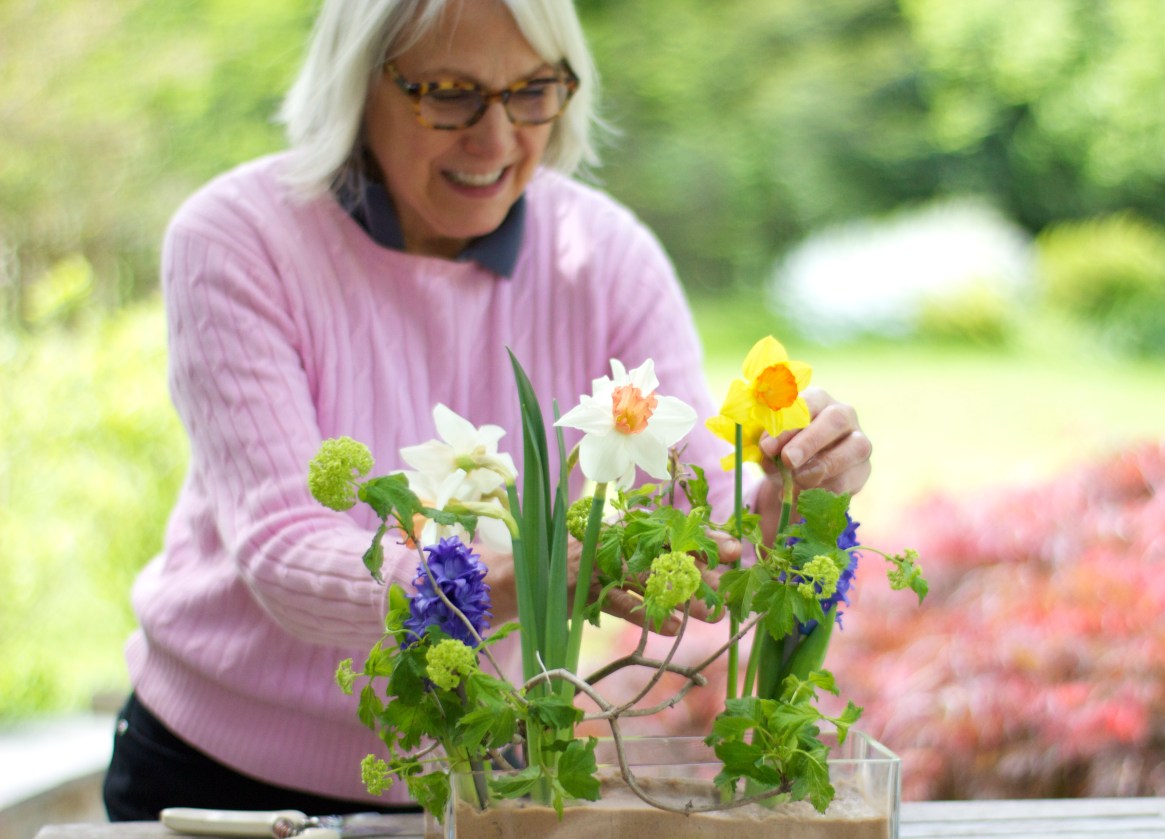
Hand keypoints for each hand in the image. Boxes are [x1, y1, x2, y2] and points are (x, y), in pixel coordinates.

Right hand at [569, 531, 739, 636]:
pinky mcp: (590, 590)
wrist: (539, 568)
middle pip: (667, 555)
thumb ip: (655, 547)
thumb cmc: (589, 555)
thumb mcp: (621, 544)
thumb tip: (705, 563)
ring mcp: (604, 566)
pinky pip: (623, 604)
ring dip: (682, 598)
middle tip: (728, 589)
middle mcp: (620, 542)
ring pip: (650, 581)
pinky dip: (647, 615)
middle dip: (700, 572)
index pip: (676, 529)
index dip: (706, 538)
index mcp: (632, 526)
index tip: (735, 550)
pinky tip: (673, 627)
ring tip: (710, 614)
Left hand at [755, 387, 871, 544]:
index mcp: (818, 400)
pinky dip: (826, 489)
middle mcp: (843, 415)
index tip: (767, 446)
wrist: (798, 477)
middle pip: (836, 420)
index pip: (808, 403)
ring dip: (821, 467)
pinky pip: (850, 478)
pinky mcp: (863, 469)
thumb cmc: (784, 451)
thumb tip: (769, 452)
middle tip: (788, 460)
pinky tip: (805, 494)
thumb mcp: (772, 447)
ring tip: (795, 480)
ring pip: (854, 448)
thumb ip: (769, 446)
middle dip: (810, 442)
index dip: (788, 425)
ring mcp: (859, 441)